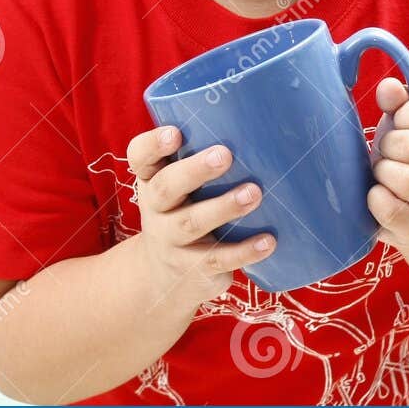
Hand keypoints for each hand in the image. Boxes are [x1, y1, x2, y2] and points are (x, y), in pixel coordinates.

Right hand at [125, 125, 277, 308]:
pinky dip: (244, 251)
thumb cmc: (181, 211)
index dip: (153, 145)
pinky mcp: (194, 267)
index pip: (140, 157)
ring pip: (193, 222)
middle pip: (167, 187)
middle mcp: (156, 208)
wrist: (162, 277)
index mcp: (151, 179)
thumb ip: (200, 160)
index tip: (175, 133)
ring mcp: (172, 240)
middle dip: (194, 170)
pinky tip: (268, 241)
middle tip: (224, 155)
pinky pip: (218, 259)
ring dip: (224, 207)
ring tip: (253, 193)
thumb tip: (256, 130)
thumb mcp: (178, 187)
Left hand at [366, 78, 408, 251]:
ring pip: (407, 181)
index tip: (400, 124)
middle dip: (387, 146)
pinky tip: (379, 194)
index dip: (404, 115)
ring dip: (383, 173)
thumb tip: (388, 87)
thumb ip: (399, 102)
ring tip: (385, 174)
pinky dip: (376, 199)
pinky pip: (392, 210)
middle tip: (387, 153)